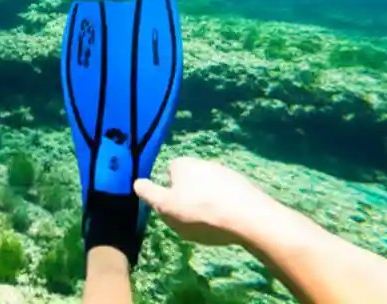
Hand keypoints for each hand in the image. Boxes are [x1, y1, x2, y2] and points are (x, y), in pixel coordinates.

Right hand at [133, 158, 284, 245]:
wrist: (249, 218)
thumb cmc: (201, 213)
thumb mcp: (166, 207)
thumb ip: (149, 193)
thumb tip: (137, 182)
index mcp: (182, 163)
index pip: (168, 172)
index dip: (168, 191)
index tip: (172, 208)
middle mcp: (204, 162)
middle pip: (189, 180)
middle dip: (188, 196)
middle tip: (190, 219)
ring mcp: (226, 172)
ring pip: (209, 188)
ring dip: (207, 202)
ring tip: (210, 224)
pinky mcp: (244, 185)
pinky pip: (227, 196)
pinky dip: (225, 206)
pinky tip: (227, 222)